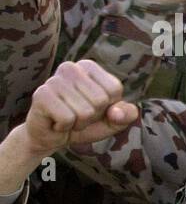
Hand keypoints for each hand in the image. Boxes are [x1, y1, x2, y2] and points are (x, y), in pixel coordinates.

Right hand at [23, 61, 137, 155]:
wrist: (52, 136)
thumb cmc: (85, 123)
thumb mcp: (113, 120)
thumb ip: (127, 114)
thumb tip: (117, 113)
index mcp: (89, 67)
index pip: (114, 89)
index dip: (109, 106)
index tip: (94, 108)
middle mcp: (70, 68)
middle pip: (100, 100)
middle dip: (93, 116)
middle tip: (78, 115)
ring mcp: (53, 80)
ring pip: (85, 111)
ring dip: (79, 123)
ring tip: (68, 118)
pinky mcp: (41, 95)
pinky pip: (67, 118)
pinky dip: (65, 126)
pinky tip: (56, 121)